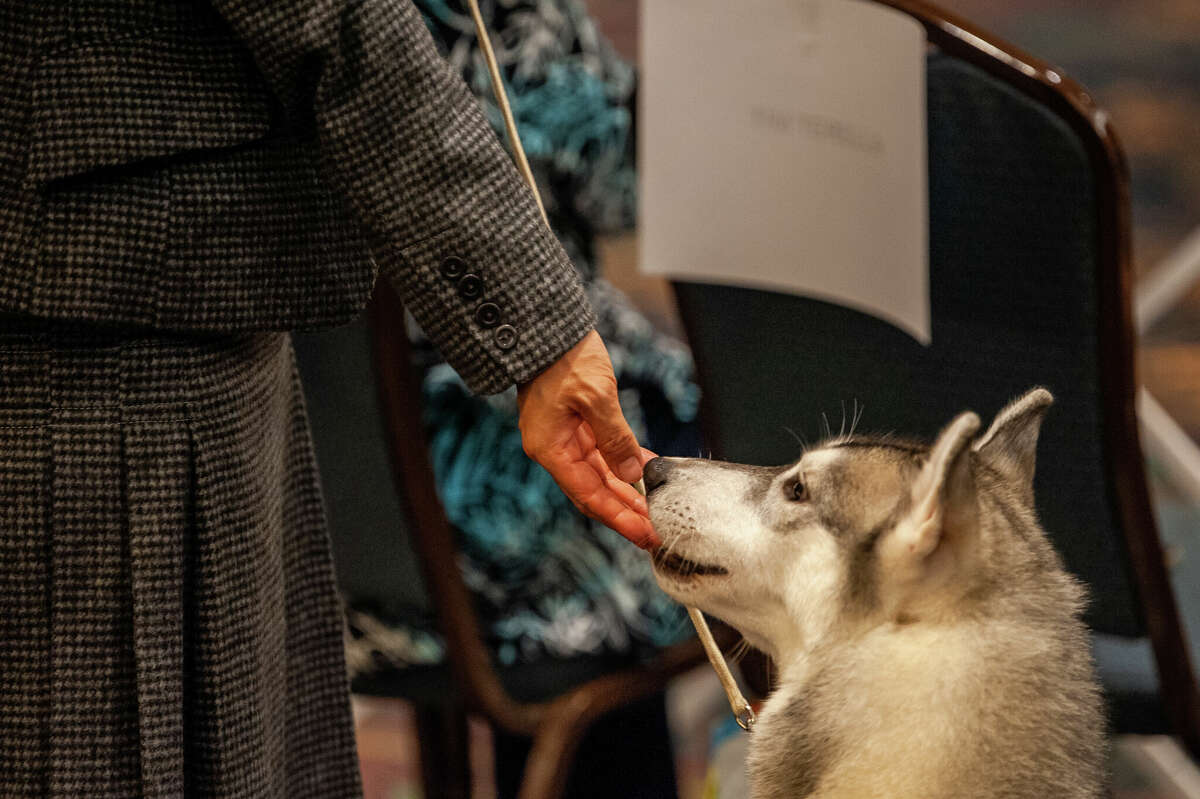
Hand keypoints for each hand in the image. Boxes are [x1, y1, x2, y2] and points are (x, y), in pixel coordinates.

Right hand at [517, 330, 659, 548]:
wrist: (546, 327)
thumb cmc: (564, 358)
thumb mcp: (596, 396)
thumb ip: (615, 438)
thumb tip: (632, 475)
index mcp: (551, 449)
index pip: (589, 496)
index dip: (619, 518)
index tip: (645, 535)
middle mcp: (555, 449)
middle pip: (595, 492)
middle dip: (626, 512)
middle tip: (656, 532)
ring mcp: (564, 437)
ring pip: (600, 475)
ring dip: (627, 492)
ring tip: (655, 510)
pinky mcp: (576, 424)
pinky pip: (602, 454)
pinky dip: (623, 465)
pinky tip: (645, 473)